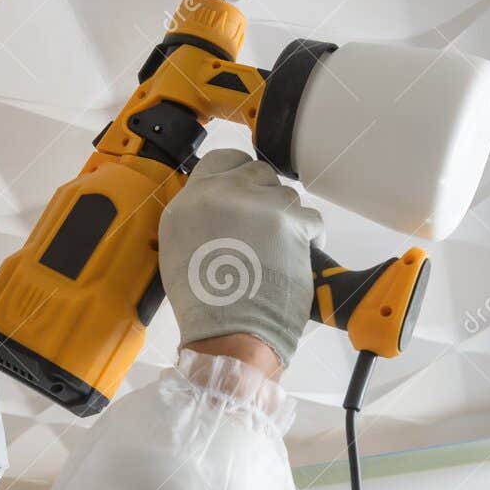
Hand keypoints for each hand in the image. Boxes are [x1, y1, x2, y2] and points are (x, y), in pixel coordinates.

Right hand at [159, 149, 320, 367]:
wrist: (229, 330)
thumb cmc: (204, 303)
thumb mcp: (180, 248)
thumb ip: (200, 215)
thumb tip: (223, 207)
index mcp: (192, 199)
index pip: (224, 159)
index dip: (239, 174)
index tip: (246, 192)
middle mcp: (224, 192)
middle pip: (258, 173)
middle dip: (265, 198)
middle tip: (263, 231)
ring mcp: (259, 203)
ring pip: (287, 195)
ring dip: (286, 219)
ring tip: (275, 253)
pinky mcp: (290, 220)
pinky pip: (310, 217)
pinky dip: (307, 237)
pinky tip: (292, 259)